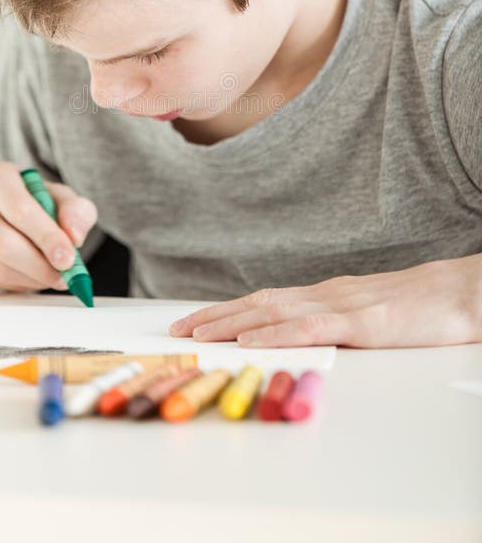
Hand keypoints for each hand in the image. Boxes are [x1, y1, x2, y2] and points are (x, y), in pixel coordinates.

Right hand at [0, 161, 97, 291]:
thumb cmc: (30, 201)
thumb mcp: (58, 196)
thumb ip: (75, 210)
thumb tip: (75, 236)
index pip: (20, 209)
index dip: (46, 237)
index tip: (68, 257)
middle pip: (3, 243)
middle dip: (40, 265)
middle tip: (66, 275)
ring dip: (32, 278)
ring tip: (55, 276)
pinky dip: (19, 284)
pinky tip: (32, 274)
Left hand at [169, 256, 481, 347]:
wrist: (462, 292)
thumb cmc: (421, 307)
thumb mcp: (368, 313)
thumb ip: (335, 321)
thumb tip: (305, 335)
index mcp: (326, 294)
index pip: (266, 300)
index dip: (227, 309)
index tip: (196, 320)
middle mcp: (325, 294)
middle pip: (259, 302)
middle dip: (215, 315)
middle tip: (178, 328)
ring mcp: (342, 305)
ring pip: (275, 312)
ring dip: (232, 322)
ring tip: (198, 333)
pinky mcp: (362, 322)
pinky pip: (310, 326)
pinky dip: (275, 332)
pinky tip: (251, 339)